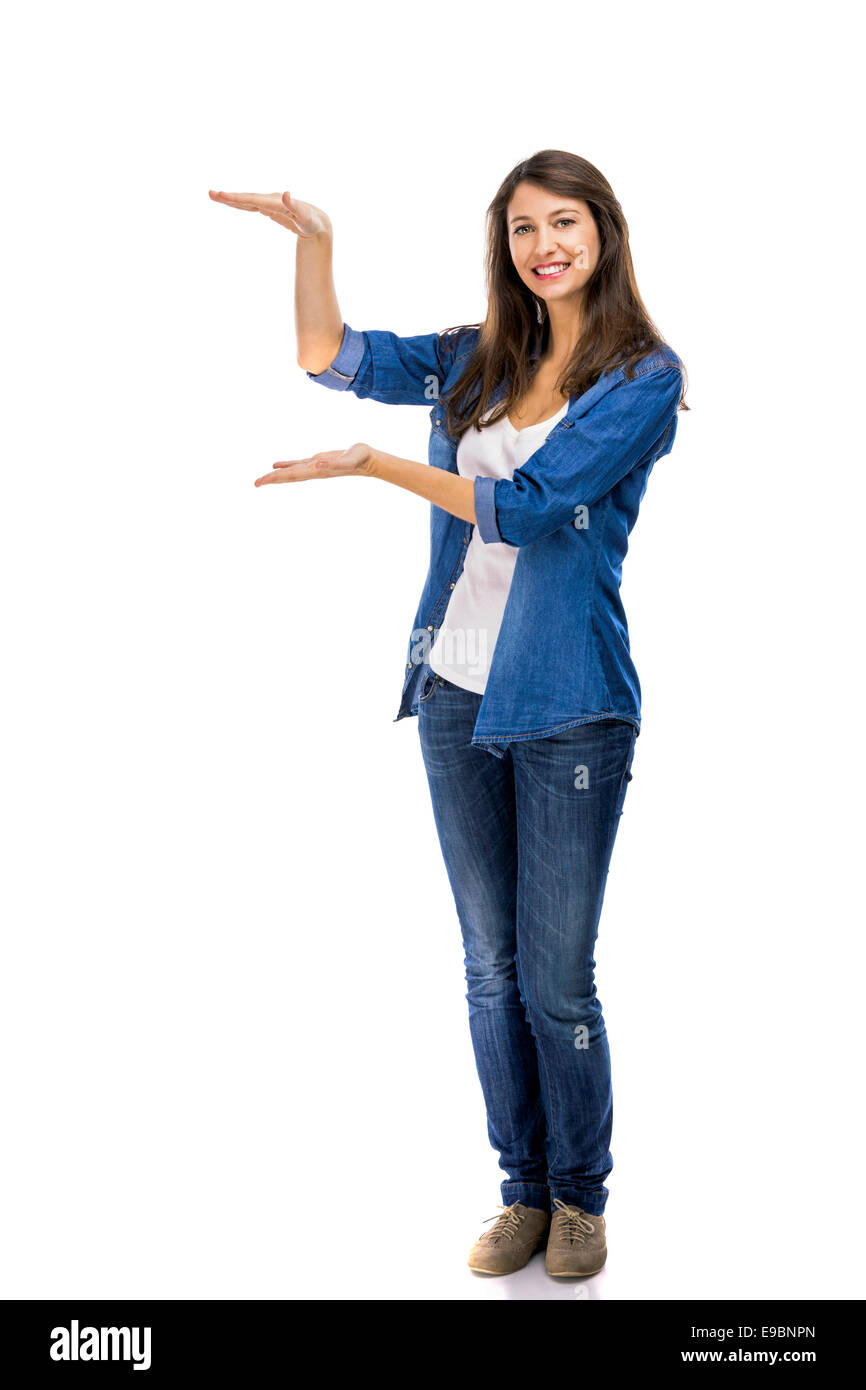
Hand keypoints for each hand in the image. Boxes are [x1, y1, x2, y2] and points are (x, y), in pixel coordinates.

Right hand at [208, 188, 331, 238]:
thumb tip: (286, 193)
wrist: (317, 223)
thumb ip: (296, 207)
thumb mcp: (306, 217)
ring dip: (231, 199)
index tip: (222, 196)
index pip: (253, 200)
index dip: (238, 198)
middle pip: (246, 198)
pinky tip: (229, 202)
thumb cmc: (312, 222)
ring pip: (246, 200)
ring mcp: (268, 203)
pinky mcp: (268, 209)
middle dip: (229, 197)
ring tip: (214, 196)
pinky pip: (250, 205)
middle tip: (211, 194)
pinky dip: (239, 204)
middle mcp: (270, 199)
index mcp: (276, 202)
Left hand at [254, 443, 373, 486]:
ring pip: (291, 472)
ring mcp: (315, 467)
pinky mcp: (318, 461)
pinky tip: (277, 465)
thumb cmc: (360, 458)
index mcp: (316, 471)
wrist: (368, 460)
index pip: (292, 475)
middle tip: (255, 483)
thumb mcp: (348, 459)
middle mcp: (313, 471)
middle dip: (271, 479)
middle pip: (288, 476)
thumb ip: (335, 463)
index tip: (262, 482)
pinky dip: (286, 465)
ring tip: (263, 479)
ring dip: (277, 475)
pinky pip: (298, 464)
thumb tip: (317, 464)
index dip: (276, 477)